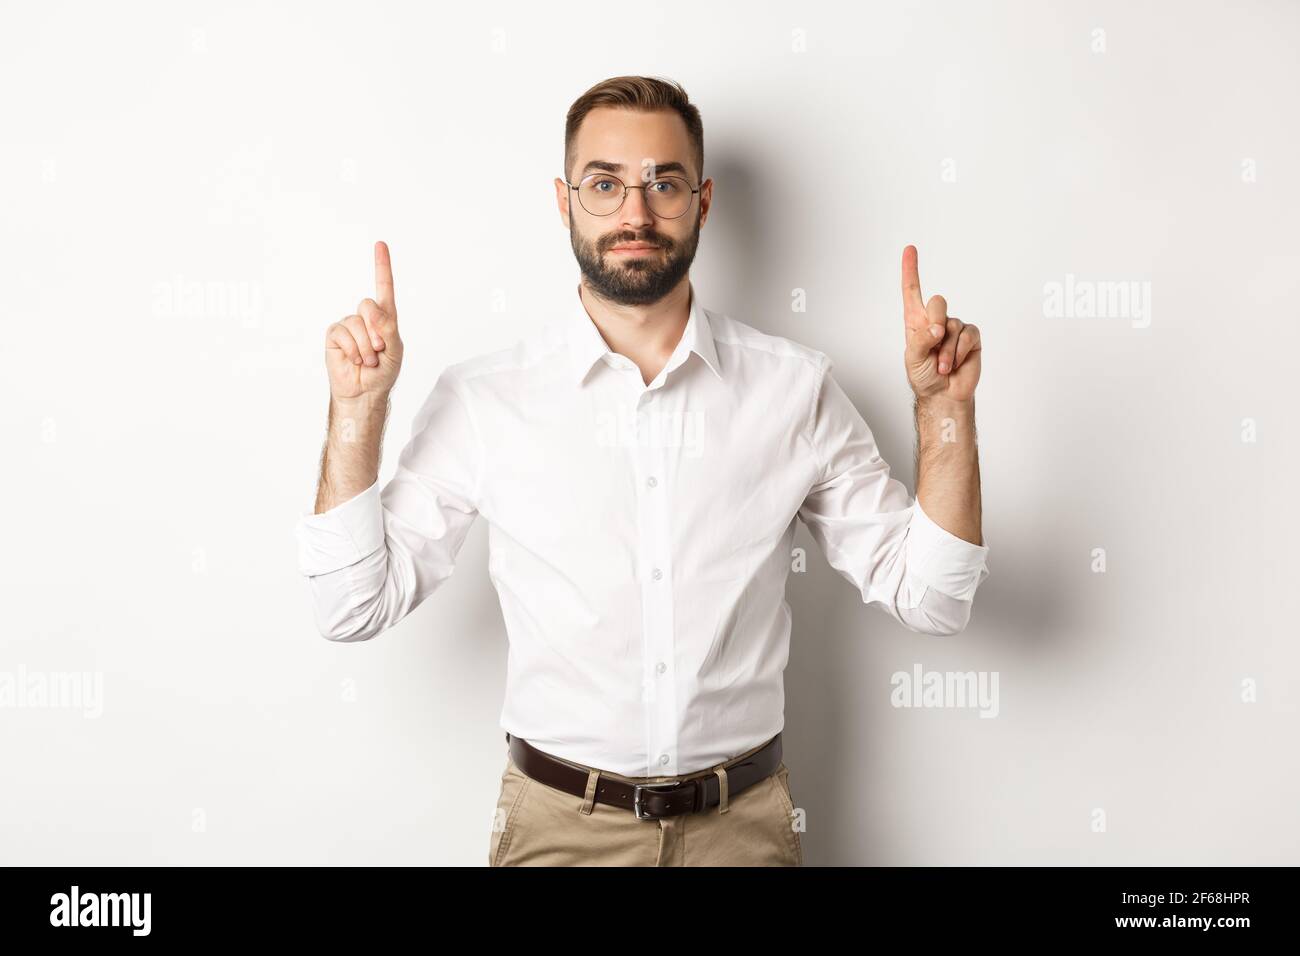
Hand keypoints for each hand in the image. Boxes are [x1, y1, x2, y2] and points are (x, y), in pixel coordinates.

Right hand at [325, 241, 403, 402]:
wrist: (365, 392)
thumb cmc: (383, 373)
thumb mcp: (395, 350)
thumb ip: (388, 327)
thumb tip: (371, 309)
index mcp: (384, 317)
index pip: (384, 287)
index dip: (381, 266)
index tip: (380, 244)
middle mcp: (365, 317)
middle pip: (369, 306)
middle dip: (376, 331)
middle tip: (379, 350)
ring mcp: (348, 325)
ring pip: (357, 323)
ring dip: (366, 347)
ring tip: (368, 360)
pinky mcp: (335, 335)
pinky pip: (343, 333)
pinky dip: (353, 350)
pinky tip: (355, 360)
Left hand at [901, 245, 980, 402]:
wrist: (943, 395)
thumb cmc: (924, 376)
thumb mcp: (913, 359)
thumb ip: (921, 340)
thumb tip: (938, 328)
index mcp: (916, 321)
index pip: (912, 291)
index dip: (911, 270)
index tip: (910, 249)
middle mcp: (936, 320)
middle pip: (938, 301)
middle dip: (935, 323)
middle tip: (933, 342)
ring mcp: (955, 328)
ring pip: (952, 325)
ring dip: (946, 351)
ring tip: (942, 366)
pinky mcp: (971, 337)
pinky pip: (968, 336)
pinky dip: (959, 352)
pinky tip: (954, 365)